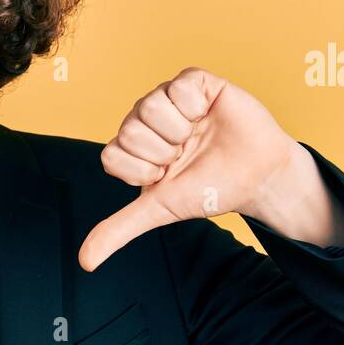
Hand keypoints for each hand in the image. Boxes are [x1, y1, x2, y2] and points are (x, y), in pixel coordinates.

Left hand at [78, 67, 299, 271]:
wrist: (258, 178)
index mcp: (130, 147)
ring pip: (150, 107)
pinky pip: (179, 87)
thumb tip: (85, 263)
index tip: (165, 175)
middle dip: (164, 153)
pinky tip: (209, 115)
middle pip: (130, 131)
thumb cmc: (209, 190)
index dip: (143, 172)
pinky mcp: (193, 81)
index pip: (111, 156)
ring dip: (181, 131)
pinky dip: (198, 107)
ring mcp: (167, 98)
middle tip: (185, 155)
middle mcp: (142, 119)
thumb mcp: (159, 210)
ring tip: (197, 136)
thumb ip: (120, 229)